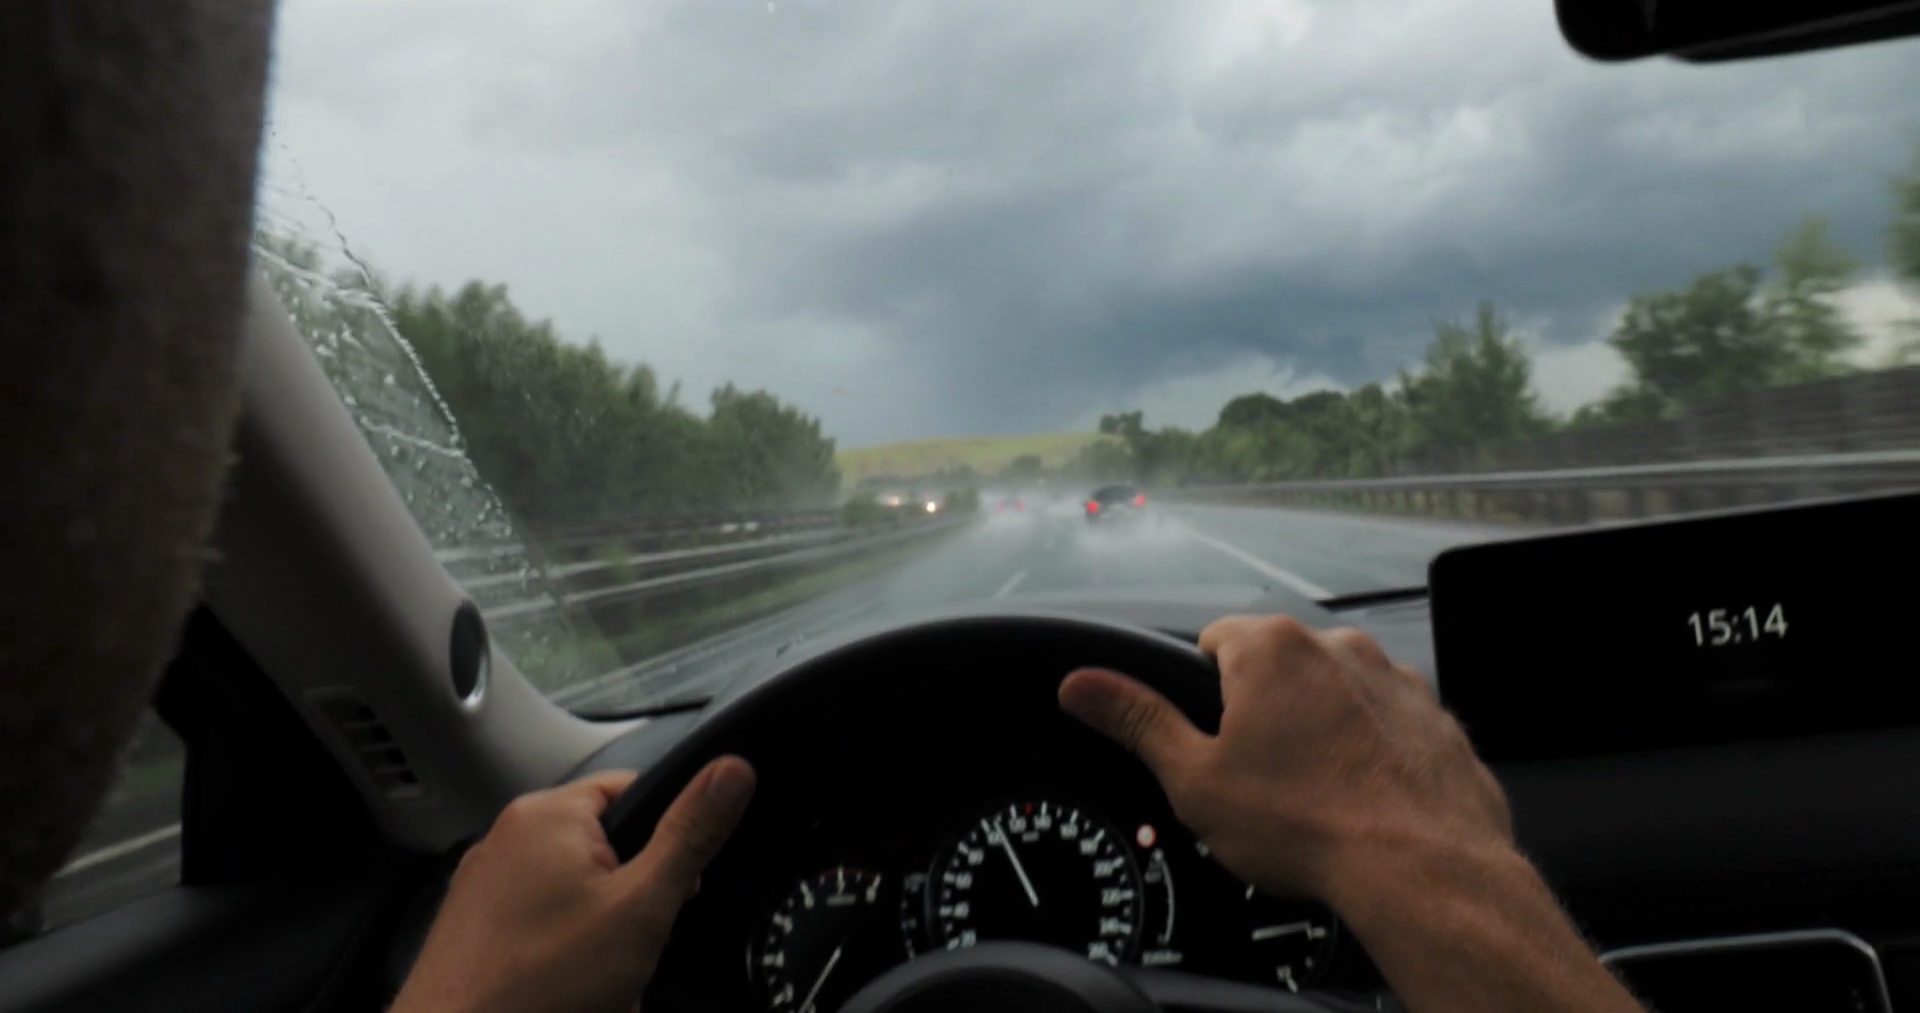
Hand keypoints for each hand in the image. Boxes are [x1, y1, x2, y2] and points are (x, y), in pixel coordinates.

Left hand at [390, 757, 756, 1012]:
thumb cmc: (538, 986)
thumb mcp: (641, 907)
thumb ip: (690, 836)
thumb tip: (731, 771)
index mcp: (547, 814)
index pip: (636, 794)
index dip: (666, 846)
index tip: (666, 892)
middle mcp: (506, 838)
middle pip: (606, 852)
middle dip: (629, 904)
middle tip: (625, 947)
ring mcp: (485, 885)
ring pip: (575, 896)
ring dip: (598, 936)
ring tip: (592, 978)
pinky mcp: (475, 927)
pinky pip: (542, 926)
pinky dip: (561, 955)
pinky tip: (564, 989)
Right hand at [1062, 617, 1643, 1012]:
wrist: (1423, 870)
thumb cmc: (1311, 826)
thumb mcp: (1195, 780)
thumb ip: (1137, 721)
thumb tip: (1082, 685)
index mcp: (1271, 649)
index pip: (1212, 642)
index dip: (1201, 696)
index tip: (1208, 740)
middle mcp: (1338, 648)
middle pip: (1276, 670)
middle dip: (1262, 716)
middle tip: (1257, 781)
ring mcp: (1395, 680)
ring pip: (1334, 696)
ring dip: (1320, 732)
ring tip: (1314, 798)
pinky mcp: (1434, 719)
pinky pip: (1386, 727)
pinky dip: (1371, 755)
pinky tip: (1360, 804)